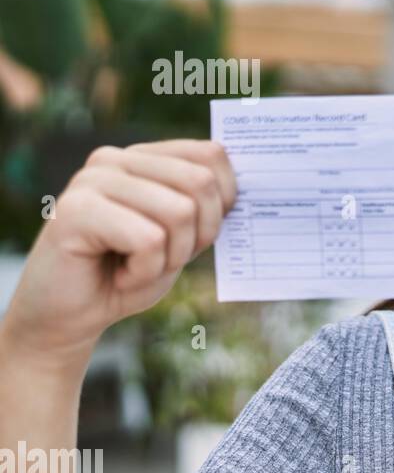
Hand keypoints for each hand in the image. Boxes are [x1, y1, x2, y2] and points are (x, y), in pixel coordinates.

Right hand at [0, 140, 236, 365]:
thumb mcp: (181, 238)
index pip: (211, 155)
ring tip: (135, 267)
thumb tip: (245, 190)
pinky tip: (119, 277)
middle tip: (163, 258)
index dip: (223, 203)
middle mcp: (115, 160)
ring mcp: (92, 180)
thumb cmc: (128, 275)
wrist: (68, 317)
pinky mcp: (75, 210)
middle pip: (201, 183)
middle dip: (199, 235)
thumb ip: (206, 207)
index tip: (198, 236)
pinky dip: (144, 272)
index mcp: (144, 158)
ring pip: (179, 212)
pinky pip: (148, 240)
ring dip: (169, 257)